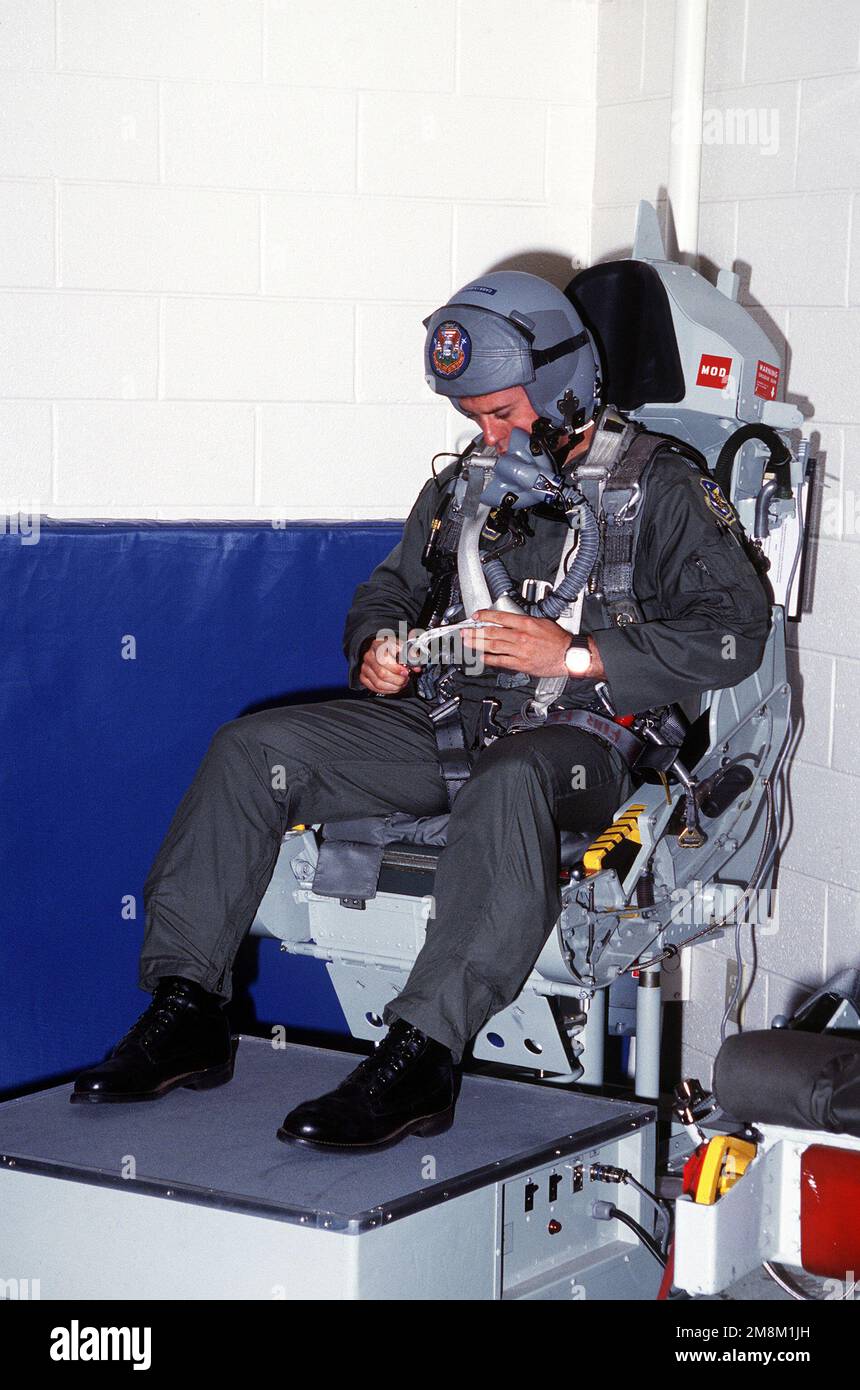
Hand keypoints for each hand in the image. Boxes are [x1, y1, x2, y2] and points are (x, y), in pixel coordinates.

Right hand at [358, 631, 421, 694]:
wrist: (381, 651)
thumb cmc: (393, 649)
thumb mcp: (403, 646)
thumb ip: (411, 654)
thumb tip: (416, 666)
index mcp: (378, 645)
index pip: (385, 658)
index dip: (397, 667)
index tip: (406, 670)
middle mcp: (369, 655)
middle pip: (382, 672)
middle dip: (397, 679)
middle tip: (405, 678)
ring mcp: (365, 667)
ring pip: (379, 682)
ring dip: (394, 685)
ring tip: (402, 682)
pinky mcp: (364, 677)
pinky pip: (375, 687)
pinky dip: (388, 689)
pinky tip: (395, 686)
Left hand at [464, 609, 603, 679]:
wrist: (569, 655)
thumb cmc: (559, 640)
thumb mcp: (542, 622)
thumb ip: (524, 622)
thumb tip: (509, 621)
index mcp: (526, 623)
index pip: (500, 617)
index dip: (485, 616)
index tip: (476, 616)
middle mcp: (521, 636)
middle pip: (492, 632)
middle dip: (476, 631)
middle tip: (465, 631)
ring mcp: (520, 651)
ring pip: (493, 646)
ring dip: (478, 644)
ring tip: (468, 643)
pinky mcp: (521, 664)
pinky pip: (501, 661)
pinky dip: (490, 659)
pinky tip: (482, 657)